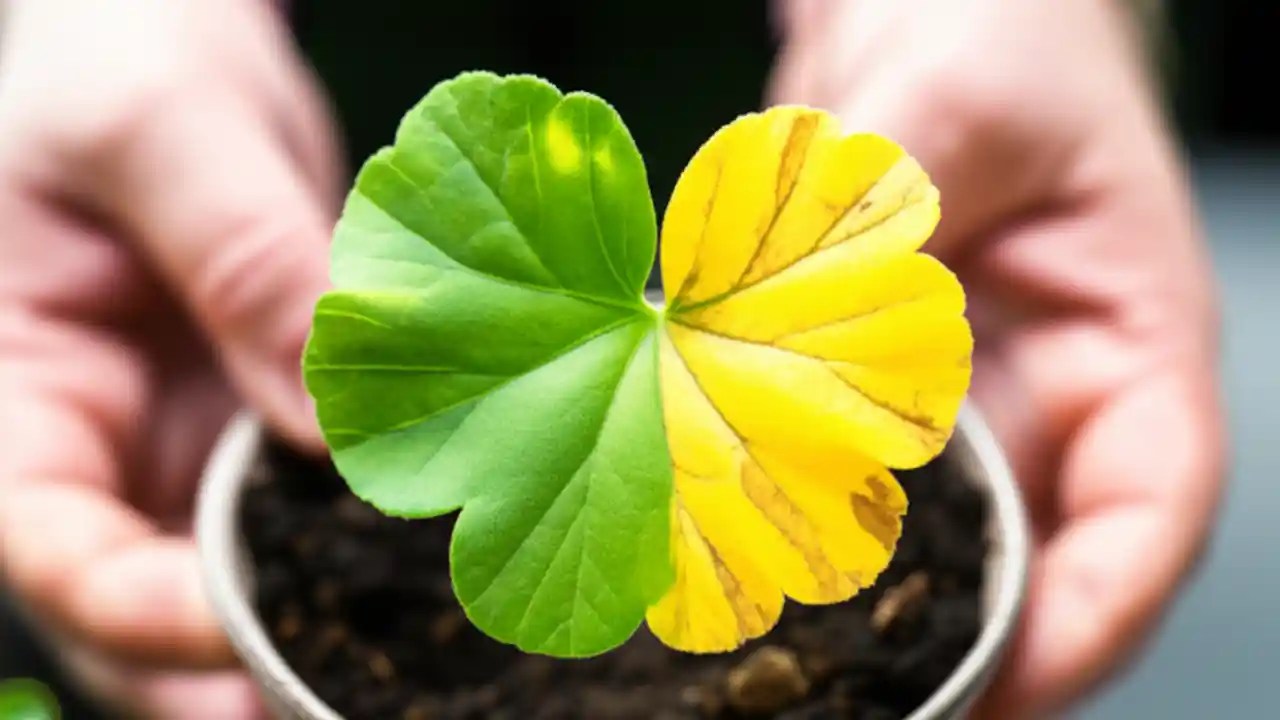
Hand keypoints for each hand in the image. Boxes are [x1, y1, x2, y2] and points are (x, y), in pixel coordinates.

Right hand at [0, 0, 338, 715]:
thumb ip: (244, 263)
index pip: (56, 546)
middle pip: (143, 610)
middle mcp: (103, 450)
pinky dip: (365, 557)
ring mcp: (188, 451)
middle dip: (236, 672)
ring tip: (408, 679)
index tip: (256, 628)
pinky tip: (440, 583)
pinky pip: (312, 515)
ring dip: (313, 636)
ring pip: (236, 585)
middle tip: (343, 703)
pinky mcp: (270, 434)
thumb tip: (336, 421)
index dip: (147, 608)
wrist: (175, 54)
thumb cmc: (120, 67)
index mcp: (20, 400)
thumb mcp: (164, 132)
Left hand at [771, 0, 1223, 715]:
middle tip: (865, 696)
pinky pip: (833, 471)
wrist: (925, 8)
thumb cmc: (1000, 33)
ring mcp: (952, 401)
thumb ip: (884, 214)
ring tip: (784, 654)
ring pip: (925, 533)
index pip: (1151, 508)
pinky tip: (720, 540)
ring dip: (862, 593)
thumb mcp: (957, 108)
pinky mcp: (863, 386)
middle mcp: (1043, 397)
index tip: (1023, 681)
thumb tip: (786, 313)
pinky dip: (785, 511)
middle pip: (1029, 555)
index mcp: (1126, 346)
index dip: (1102, 611)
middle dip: (958, 636)